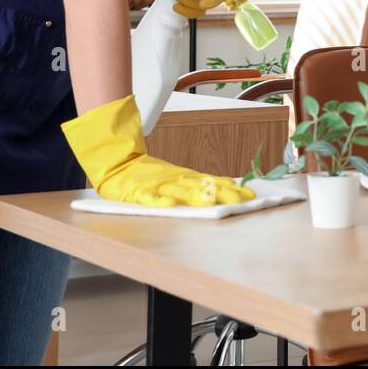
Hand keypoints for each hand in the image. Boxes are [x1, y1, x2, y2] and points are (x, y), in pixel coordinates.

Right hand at [61, 95, 254, 206]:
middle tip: (241, 201)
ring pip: (180, 191)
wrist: (117, 162)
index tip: (250, 195)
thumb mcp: (179, 175)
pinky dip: (159, 201)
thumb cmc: (149, 174)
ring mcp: (157, 185)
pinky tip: (169, 206)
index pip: (213, 182)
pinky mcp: (138, 191)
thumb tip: (230, 184)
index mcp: (186, 176)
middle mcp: (175, 179)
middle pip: (203, 187)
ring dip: (197, 197)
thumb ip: (201, 182)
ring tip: (212, 203)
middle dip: (222, 194)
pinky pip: (149, 197)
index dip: (232, 188)